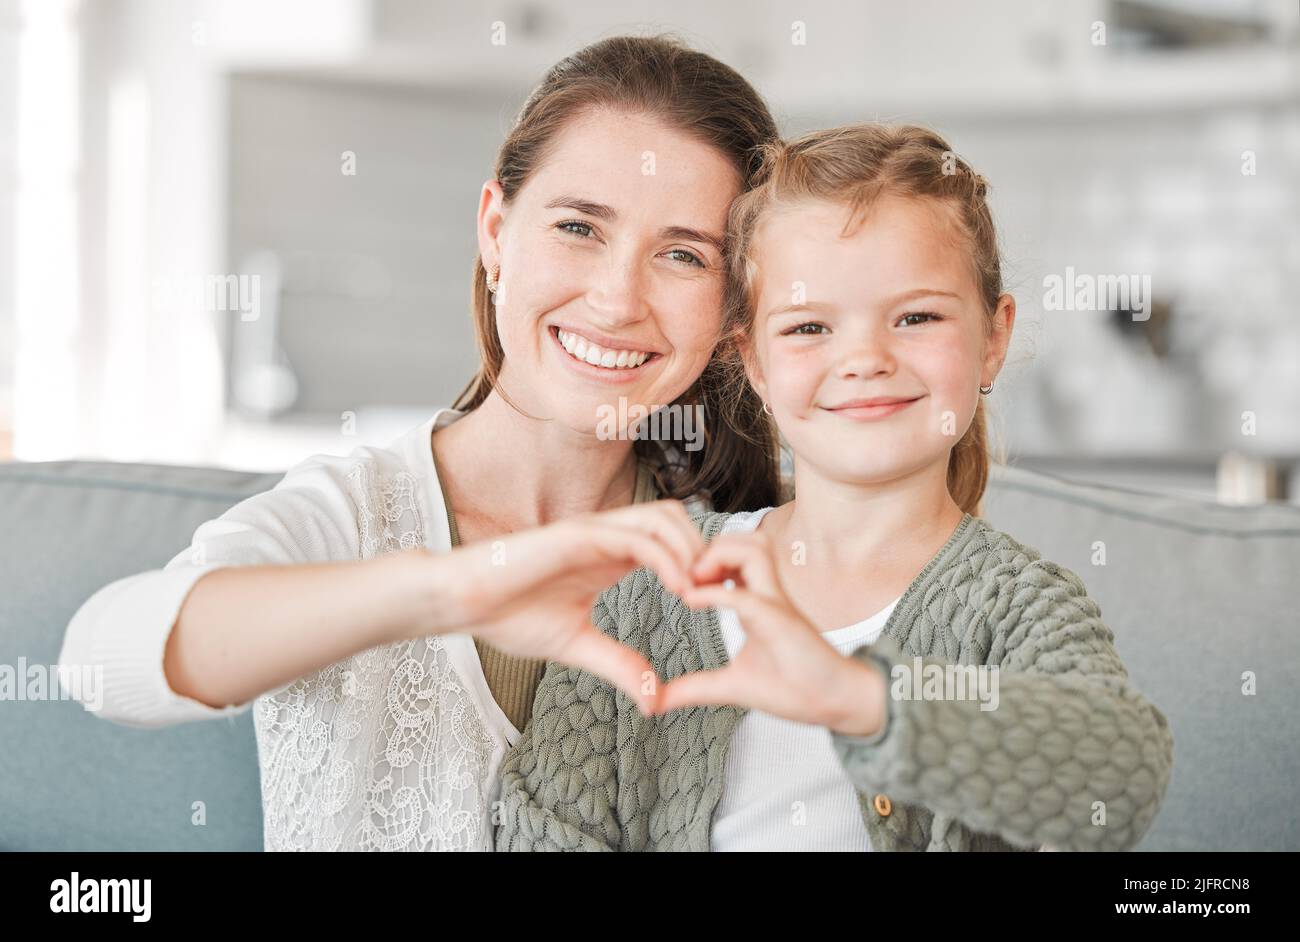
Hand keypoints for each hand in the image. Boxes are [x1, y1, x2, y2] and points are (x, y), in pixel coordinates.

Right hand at [442, 500, 704, 712]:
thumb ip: (619, 664)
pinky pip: (636, 536)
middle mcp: (608, 536)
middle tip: (720, 592)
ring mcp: (594, 531)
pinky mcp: (578, 535)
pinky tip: (679, 588)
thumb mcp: (577, 646)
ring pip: (664, 518)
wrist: (463, 602)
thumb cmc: (508, 616)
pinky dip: (667, 558)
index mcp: (611, 556)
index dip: (701, 564)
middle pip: (678, 519)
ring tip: (702, 592)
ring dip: (692, 550)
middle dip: (706, 550)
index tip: (718, 602)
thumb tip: (656, 700)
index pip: (672, 541)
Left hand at [654, 531, 887, 735]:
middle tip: (680, 573)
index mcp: (756, 600)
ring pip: (753, 550)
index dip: (701, 557)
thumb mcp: (731, 686)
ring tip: (689, 581)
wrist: (835, 703)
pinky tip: (691, 602)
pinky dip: (717, 594)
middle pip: (742, 540)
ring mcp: (777, 603)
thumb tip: (657, 701)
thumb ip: (695, 688)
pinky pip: (748, 596)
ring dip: (717, 557)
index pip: (731, 557)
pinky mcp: (781, 622)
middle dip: (707, 546)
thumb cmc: (792, 688)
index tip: (674, 578)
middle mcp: (768, 593)